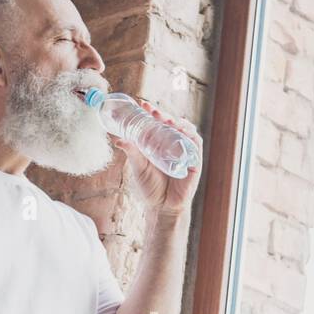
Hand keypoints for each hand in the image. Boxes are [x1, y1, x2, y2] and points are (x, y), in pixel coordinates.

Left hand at [109, 98, 202, 215]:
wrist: (161, 208)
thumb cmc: (150, 188)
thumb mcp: (138, 166)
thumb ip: (131, 152)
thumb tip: (116, 139)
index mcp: (162, 144)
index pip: (160, 123)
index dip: (153, 112)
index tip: (143, 105)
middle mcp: (175, 145)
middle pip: (173, 124)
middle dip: (164, 114)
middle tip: (153, 111)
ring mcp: (186, 153)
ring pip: (187, 131)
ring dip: (178, 122)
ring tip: (166, 120)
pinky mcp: (195, 162)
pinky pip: (196, 145)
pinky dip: (190, 136)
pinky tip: (182, 131)